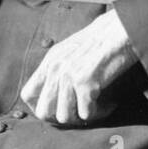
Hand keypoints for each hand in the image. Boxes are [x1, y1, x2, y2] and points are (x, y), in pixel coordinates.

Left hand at [20, 9, 138, 124]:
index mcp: (49, 62)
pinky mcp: (86, 84)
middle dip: (59, 117)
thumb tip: (53, 93)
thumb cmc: (101, 41)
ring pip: (63, 117)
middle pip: (43, 112)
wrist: (120, 31)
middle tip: (77, 112)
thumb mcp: (70, 51)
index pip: (27, 94)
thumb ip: (58, 69)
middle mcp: (55, 69)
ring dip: (81, 116)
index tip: (56, 108)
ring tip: (94, 106)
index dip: (40, 106)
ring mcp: (69, 77)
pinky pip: (86, 115)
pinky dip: (98, 113)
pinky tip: (107, 104)